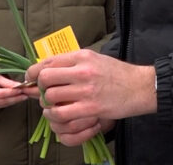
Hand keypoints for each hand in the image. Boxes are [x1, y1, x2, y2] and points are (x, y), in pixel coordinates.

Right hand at [0, 75, 28, 110]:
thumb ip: (6, 82)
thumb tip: (19, 85)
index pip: (1, 93)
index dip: (12, 92)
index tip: (22, 89)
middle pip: (2, 101)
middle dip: (15, 98)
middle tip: (26, 94)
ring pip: (2, 105)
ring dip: (14, 102)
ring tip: (23, 97)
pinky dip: (8, 104)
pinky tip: (15, 100)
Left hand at [25, 50, 155, 141]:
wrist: (141, 87)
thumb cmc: (118, 74)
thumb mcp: (94, 59)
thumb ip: (72, 63)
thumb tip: (47, 69)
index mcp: (82, 56)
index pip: (48, 61)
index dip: (34, 72)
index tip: (31, 78)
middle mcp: (82, 70)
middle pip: (45, 78)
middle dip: (39, 88)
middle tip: (44, 93)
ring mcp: (86, 90)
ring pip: (50, 96)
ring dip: (46, 104)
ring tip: (52, 106)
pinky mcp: (91, 107)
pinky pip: (61, 113)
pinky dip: (54, 115)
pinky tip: (58, 114)